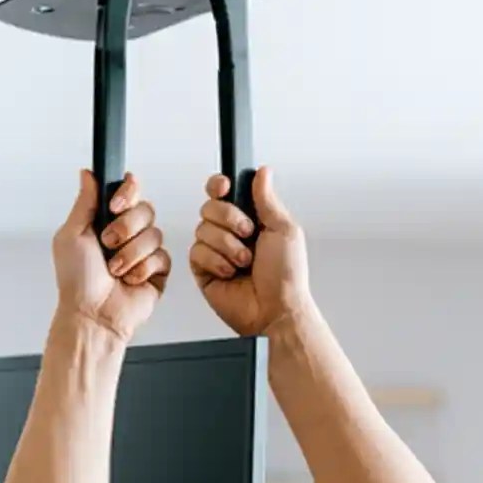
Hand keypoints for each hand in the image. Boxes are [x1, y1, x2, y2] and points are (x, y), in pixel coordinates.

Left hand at [52, 170, 170, 340]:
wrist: (92, 315)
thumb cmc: (76, 281)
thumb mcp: (72, 234)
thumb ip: (85, 201)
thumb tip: (87, 174)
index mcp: (106, 221)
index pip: (128, 191)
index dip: (128, 192)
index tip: (115, 205)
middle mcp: (126, 234)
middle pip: (146, 209)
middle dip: (126, 227)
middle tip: (108, 243)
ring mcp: (143, 252)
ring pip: (155, 233)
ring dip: (130, 253)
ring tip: (115, 270)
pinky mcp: (157, 271)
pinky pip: (162, 257)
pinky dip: (142, 269)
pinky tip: (129, 280)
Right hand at [189, 167, 312, 335]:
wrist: (276, 310)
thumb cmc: (286, 276)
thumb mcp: (284, 229)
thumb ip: (267, 199)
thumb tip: (263, 172)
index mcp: (250, 218)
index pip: (224, 191)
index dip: (219, 185)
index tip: (224, 187)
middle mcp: (230, 232)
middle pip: (209, 206)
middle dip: (229, 219)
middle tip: (248, 234)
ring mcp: (216, 250)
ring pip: (202, 229)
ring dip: (227, 245)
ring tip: (244, 261)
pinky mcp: (203, 269)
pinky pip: (196, 252)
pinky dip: (216, 262)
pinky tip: (230, 272)